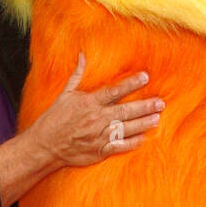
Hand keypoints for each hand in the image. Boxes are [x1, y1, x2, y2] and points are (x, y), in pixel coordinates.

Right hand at [30, 52, 163, 167]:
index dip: (131, 83)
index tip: (146, 77)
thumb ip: (77, 75)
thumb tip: (82, 55)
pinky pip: (120, 146)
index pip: (114, 91)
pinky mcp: (99, 151)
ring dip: (143, 123)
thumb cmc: (54, 119)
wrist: (45, 146)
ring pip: (126, 128)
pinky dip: (132, 143)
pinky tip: (144, 138)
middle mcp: (96, 119)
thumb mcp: (64, 94)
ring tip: (156, 118)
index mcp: (89, 103)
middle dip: (145, 106)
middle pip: (126, 110)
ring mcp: (99, 136)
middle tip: (160, 102)